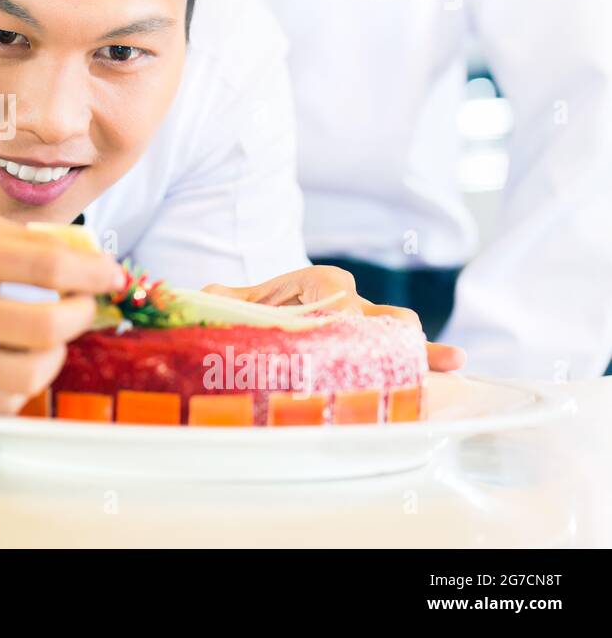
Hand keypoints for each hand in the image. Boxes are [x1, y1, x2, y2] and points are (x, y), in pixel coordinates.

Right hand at [0, 204, 124, 412]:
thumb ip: (18, 237)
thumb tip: (82, 256)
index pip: (45, 264)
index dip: (91, 272)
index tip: (111, 275)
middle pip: (44, 328)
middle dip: (79, 317)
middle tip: (81, 307)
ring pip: (27, 376)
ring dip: (55, 357)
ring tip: (50, 339)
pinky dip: (21, 386)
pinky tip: (14, 363)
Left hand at [202, 266, 466, 372]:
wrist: (281, 310)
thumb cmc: (264, 305)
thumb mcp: (242, 300)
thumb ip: (224, 299)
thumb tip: (204, 295)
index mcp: (322, 284)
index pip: (336, 295)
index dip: (340, 311)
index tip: (342, 322)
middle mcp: (353, 303)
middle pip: (379, 313)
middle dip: (390, 328)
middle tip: (403, 341)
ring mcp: (368, 329)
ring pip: (399, 335)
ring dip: (420, 351)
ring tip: (450, 361)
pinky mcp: (376, 352)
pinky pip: (403, 358)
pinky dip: (424, 365)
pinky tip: (454, 374)